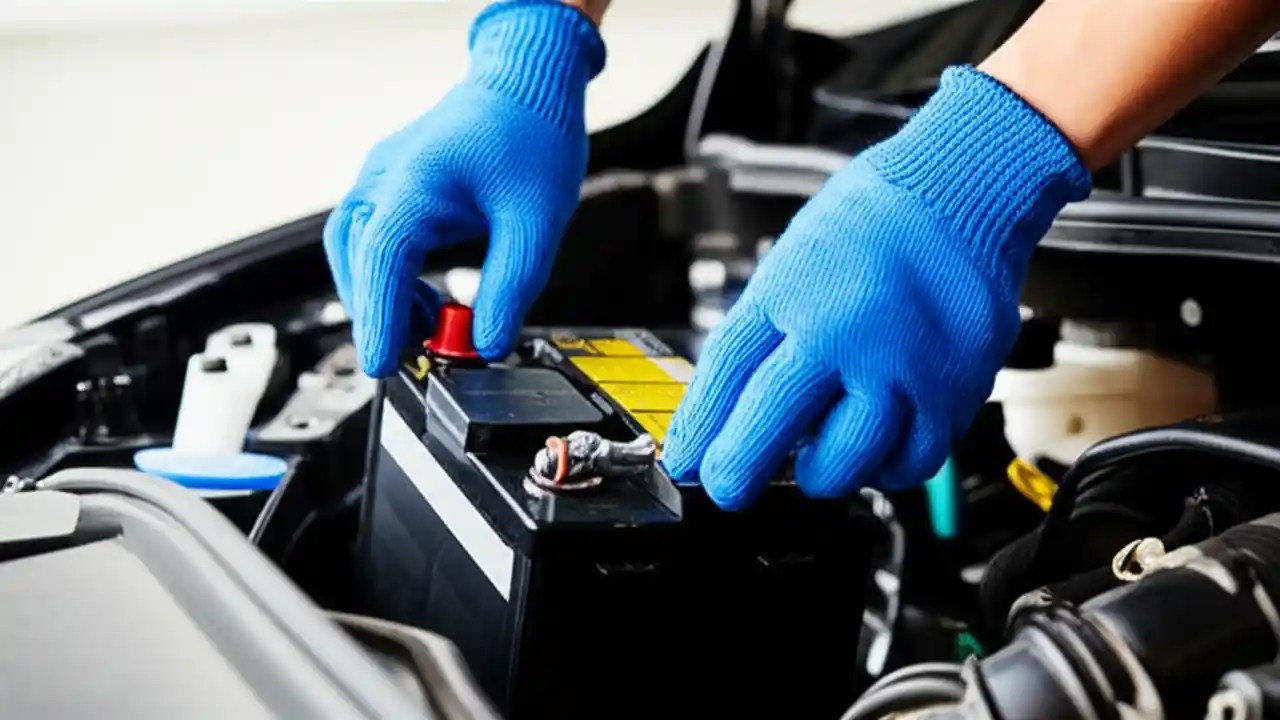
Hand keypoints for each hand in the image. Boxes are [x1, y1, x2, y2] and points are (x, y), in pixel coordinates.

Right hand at [323, 0, 604, 375]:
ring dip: (382, 297)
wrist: (526, 83)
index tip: (382, 362)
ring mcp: (381, 178)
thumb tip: (488, 342)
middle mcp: (386, 177)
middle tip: (412, 357)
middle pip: (357, 259)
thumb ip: (511, 286)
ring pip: (356, 252)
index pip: (383, 259)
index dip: (380, 316)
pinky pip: (371, 239)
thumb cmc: (532, 136)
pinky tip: (425, 303)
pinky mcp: (390, 184)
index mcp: (418, 182)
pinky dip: (390, 277)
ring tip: (428, 331)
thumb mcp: (537, 223)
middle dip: (378, 313)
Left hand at [662, 66, 1091, 509]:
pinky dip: (884, 465)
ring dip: (821, 471)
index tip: (685, 463)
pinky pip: (912, 461)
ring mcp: (911, 366)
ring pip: (849, 463)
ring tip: (816, 451)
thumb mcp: (786, 269)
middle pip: (777, 427)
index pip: (729, 375)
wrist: (961, 194)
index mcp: (799, 293)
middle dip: (741, 471)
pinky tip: (873, 442)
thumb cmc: (868, 229)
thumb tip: (714, 422)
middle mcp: (854, 333)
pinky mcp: (958, 390)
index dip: (700, 429)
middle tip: (732, 483)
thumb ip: (755, 345)